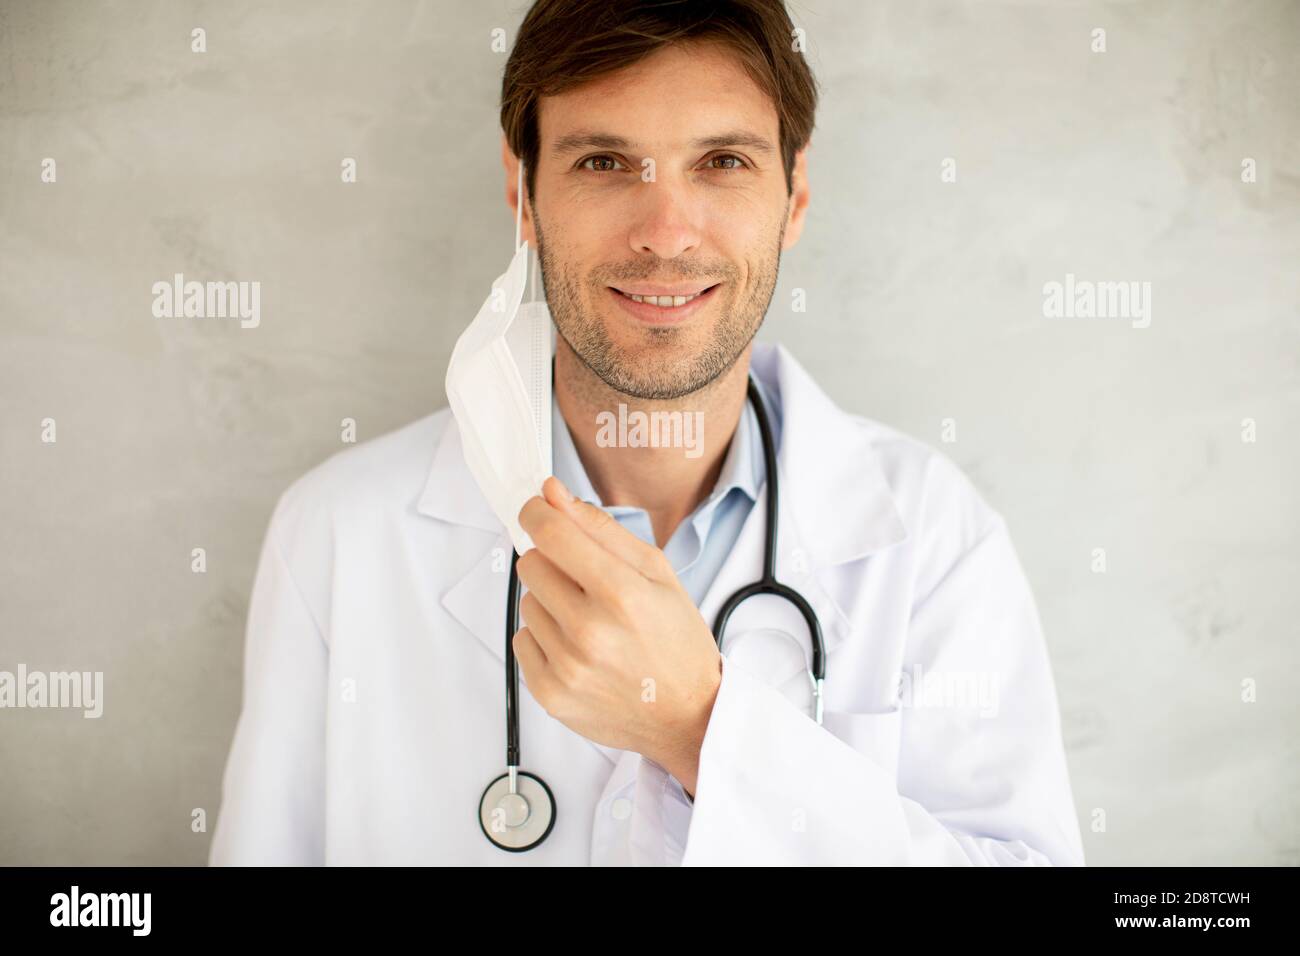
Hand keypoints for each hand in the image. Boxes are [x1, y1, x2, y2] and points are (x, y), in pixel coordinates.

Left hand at [513, 476, 721, 795]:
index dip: (537, 513)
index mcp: (621, 594)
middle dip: (553, 562)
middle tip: (585, 582)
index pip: (551, 533)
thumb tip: (552, 494)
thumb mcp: (656, 573)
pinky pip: (522, 640)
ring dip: (551, 603)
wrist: (687, 716)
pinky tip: (578, 648)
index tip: (538, 510)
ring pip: (526, 602)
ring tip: (590, 622)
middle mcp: (590, 631)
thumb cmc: (676, 641)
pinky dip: (545, 638)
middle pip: (531, 564)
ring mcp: (566, 667)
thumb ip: (601, 528)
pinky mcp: (550, 694)